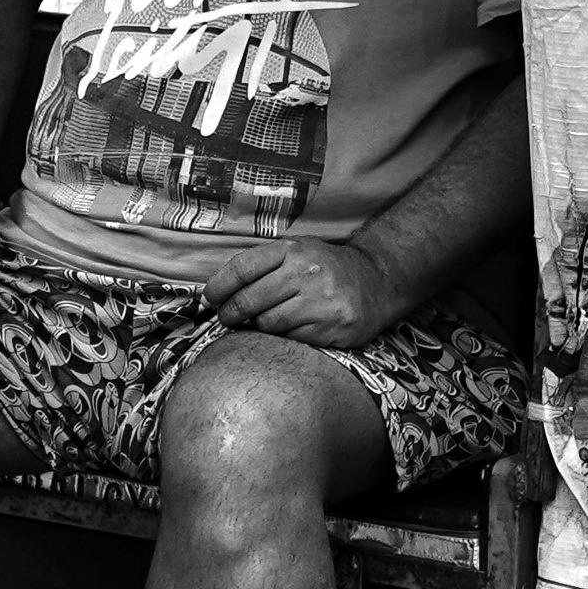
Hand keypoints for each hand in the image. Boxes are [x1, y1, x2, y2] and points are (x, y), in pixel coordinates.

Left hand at [195, 234, 402, 347]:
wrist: (378, 281)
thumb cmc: (326, 269)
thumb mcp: (297, 253)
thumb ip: (261, 266)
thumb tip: (215, 291)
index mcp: (292, 250)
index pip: (242, 269)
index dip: (218, 287)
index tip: (210, 299)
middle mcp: (306, 272)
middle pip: (248, 301)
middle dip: (230, 314)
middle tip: (227, 318)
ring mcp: (320, 300)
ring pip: (267, 323)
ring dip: (259, 326)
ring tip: (264, 321)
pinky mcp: (332, 326)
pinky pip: (291, 338)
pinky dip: (284, 337)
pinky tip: (293, 327)